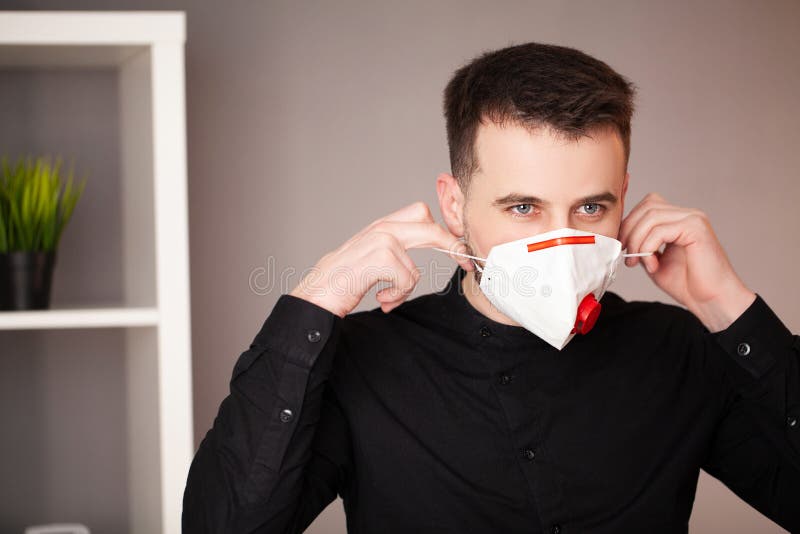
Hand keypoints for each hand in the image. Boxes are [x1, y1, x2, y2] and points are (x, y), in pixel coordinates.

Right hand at [289, 201, 472, 316]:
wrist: (314, 296)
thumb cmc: (341, 283)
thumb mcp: (372, 260)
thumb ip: (396, 251)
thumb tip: (435, 246)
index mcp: (380, 227)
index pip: (420, 213)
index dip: (444, 229)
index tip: (461, 248)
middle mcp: (380, 228)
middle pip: (428, 224)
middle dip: (451, 243)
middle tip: (466, 261)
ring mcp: (380, 240)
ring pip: (415, 267)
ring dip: (404, 290)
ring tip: (385, 297)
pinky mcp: (379, 257)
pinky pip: (406, 281)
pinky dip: (395, 297)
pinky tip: (379, 299)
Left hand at [618, 192, 755, 331]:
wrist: (711, 300)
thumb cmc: (687, 284)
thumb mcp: (654, 260)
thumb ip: (642, 244)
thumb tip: (622, 236)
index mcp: (679, 220)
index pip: (648, 205)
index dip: (630, 222)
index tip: (623, 246)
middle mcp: (688, 215)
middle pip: (647, 206)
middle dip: (629, 230)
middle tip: (627, 255)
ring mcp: (694, 220)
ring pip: (651, 216)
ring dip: (637, 241)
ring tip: (637, 262)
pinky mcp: (696, 229)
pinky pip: (660, 230)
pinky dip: (648, 248)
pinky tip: (652, 265)